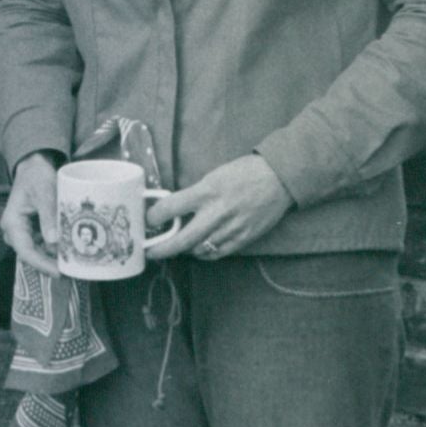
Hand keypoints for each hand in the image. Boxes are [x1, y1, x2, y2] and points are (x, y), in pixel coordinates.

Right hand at [0, 152, 60, 274]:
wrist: (35, 166)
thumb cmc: (37, 176)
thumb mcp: (44, 191)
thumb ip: (48, 215)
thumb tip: (53, 242)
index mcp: (12, 223)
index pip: (26, 251)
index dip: (42, 265)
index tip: (60, 272)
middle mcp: (15, 232)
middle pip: (32, 256)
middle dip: (51, 265)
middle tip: (72, 272)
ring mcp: (24, 233)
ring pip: (39, 253)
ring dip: (55, 259)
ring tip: (75, 265)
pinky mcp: (33, 232)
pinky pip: (44, 246)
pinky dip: (56, 250)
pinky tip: (71, 253)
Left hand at [144, 153, 293, 260]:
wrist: (278, 179)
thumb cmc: (244, 173)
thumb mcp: (213, 176)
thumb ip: (194, 194)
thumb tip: (173, 209)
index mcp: (206, 191)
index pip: (170, 208)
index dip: (153, 217)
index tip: (146, 221)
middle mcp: (216, 212)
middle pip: (181, 240)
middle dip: (161, 249)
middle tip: (150, 252)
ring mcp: (231, 229)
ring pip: (198, 250)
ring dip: (185, 250)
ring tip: (178, 245)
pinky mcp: (243, 239)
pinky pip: (217, 253)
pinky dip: (205, 253)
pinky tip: (200, 248)